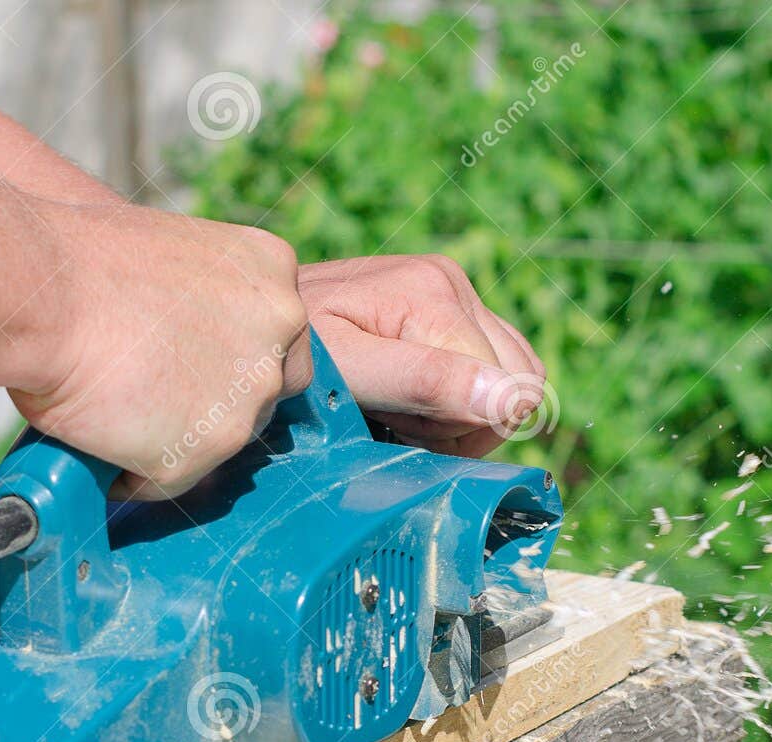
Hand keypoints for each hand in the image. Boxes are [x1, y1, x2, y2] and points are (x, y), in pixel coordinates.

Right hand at [10, 204, 312, 497]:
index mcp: (272, 269)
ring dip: (178, 438)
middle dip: (218, 399)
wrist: (45, 294)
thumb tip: (180, 336)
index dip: (235, 355)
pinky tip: (98, 449)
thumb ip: (201, 297)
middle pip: (266, 388)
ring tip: (115, 422)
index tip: (198, 364)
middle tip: (160, 398)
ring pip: (222, 438)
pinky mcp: (210, 448)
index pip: (278, 332)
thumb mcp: (170, 255)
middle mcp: (281, 331)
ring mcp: (250, 393)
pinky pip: (174, 478)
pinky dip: (138, 474)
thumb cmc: (78, 260)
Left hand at [297, 255, 545, 456]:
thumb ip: (423, 383)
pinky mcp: (443, 300)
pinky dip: (457, 395)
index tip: (399, 429)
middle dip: (465, 420)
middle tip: (397, 421)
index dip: (460, 430)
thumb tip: (510, 400)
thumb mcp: (347, 374)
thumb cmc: (289, 349)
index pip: (505, 392)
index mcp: (433, 293)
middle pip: (518, 382)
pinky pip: (490, 364)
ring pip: (512, 376)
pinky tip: (407, 396)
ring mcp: (450, 287)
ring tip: (399, 409)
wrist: (252, 314)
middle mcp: (451, 280)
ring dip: (462, 411)